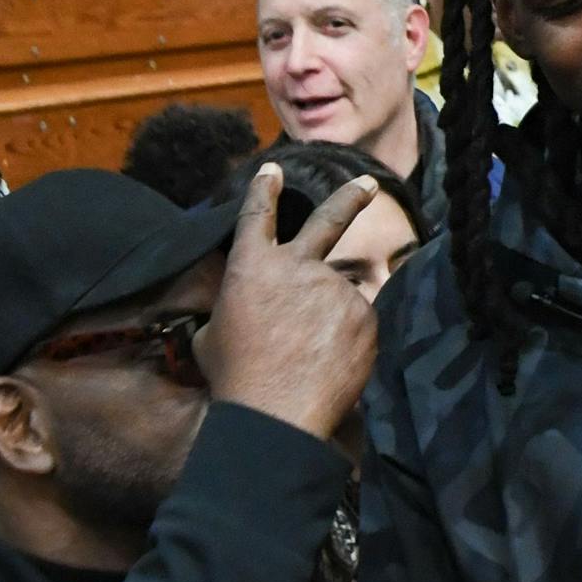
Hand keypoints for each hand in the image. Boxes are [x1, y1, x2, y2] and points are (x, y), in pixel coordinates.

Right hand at [193, 164, 378, 440]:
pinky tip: (329, 365)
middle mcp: (297, 265)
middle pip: (330, 219)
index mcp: (252, 265)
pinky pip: (358, 323)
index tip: (273, 170)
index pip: (257, 215)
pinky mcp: (363, 314)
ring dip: (331, 321)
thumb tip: (235, 317)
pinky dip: (348, 342)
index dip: (265, 189)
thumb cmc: (234, 378)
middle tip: (370, 183)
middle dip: (352, 197)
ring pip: (340, 298)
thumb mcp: (211, 336)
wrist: (275, 411)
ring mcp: (334, 287)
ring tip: (312, 357)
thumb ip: (230, 312)